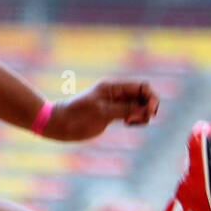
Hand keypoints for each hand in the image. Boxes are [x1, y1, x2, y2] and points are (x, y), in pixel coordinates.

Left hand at [44, 79, 159, 140]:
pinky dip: (135, 119)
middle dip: (147, 107)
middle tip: (134, 120)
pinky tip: (128, 123)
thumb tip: (145, 109)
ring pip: (139, 106)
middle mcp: (116, 93)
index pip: (142, 87)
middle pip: (143, 96)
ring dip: (141, 114)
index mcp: (113, 87)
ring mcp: (115, 104)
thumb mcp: (102, 112)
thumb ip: (124, 109)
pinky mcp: (112, 114)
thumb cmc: (77, 116)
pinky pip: (131, 113)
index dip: (151, 98)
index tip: (149, 112)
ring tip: (130, 122)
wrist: (60, 124)